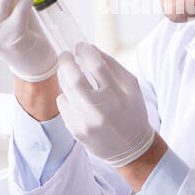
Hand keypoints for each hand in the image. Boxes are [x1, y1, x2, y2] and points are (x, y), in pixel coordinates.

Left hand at [55, 42, 155, 167]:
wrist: (130, 148)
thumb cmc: (132, 111)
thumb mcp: (131, 86)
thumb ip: (111, 64)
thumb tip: (89, 48)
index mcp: (117, 96)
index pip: (96, 66)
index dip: (85, 51)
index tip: (80, 46)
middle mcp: (100, 110)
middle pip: (74, 79)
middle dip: (66, 62)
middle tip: (65, 55)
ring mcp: (86, 122)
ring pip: (65, 91)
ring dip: (66, 78)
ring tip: (73, 75)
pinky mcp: (76, 131)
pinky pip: (63, 105)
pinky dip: (67, 97)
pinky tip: (78, 99)